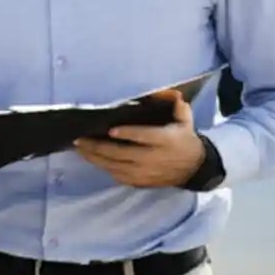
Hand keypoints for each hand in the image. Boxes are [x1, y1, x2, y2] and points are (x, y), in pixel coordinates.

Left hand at [74, 90, 205, 187]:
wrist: (195, 169)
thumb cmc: (183, 139)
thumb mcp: (185, 120)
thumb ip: (176, 105)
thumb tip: (169, 92)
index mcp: (165, 140)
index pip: (145, 137)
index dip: (128, 134)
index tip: (110, 130)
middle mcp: (154, 158)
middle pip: (123, 154)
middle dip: (99, 147)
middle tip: (80, 139)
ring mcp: (146, 173)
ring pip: (116, 167)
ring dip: (96, 158)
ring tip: (79, 148)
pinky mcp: (141, 182)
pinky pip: (118, 176)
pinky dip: (103, 167)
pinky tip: (91, 159)